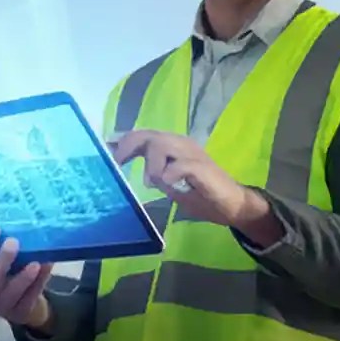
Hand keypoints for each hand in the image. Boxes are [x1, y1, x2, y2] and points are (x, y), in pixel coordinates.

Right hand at [0, 225, 54, 329]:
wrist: (16, 307)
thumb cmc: (2, 279)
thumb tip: (7, 220)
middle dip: (3, 260)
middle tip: (14, 241)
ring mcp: (2, 310)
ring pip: (13, 292)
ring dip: (24, 277)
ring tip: (35, 261)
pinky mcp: (21, 314)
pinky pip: (31, 297)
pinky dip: (40, 281)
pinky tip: (47, 266)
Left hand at [111, 129, 270, 232]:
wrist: (233, 205)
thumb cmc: (202, 195)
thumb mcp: (170, 184)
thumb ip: (153, 174)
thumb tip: (128, 169)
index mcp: (174, 146)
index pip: (145, 135)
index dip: (124, 140)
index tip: (106, 148)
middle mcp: (181, 144)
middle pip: (149, 136)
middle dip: (129, 147)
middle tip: (118, 163)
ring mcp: (192, 154)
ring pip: (162, 145)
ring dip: (151, 164)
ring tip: (152, 181)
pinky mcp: (202, 168)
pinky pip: (180, 165)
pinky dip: (169, 174)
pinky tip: (166, 184)